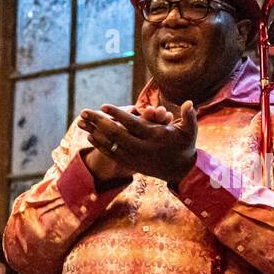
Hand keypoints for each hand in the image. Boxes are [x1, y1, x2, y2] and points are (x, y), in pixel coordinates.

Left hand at [79, 102, 197, 184]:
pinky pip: (113, 155)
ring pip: (111, 145)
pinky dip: (101, 146)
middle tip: (84, 111)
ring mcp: (135, 158)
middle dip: (99, 122)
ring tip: (83, 123)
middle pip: (116, 134)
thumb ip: (189, 115)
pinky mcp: (132, 165)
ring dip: (96, 133)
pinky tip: (91, 137)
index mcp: (155, 137)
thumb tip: (190, 102)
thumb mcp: (190, 130)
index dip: (117, 114)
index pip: (132, 124)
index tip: (103, 106)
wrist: (182, 171)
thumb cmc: (185, 145)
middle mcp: (143, 148)